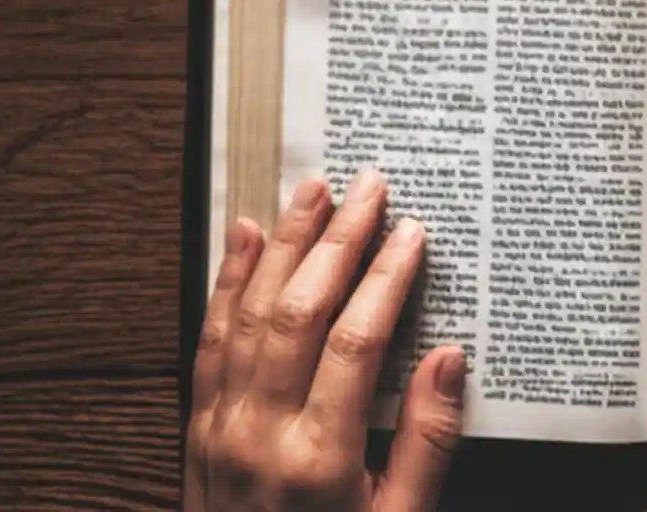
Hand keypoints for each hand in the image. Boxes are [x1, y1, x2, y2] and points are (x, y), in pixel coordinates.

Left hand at [185, 171, 465, 510]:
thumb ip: (426, 443)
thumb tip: (448, 359)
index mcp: (320, 459)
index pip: (356, 341)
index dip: (386, 279)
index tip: (413, 231)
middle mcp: (261, 432)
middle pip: (299, 311)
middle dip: (337, 240)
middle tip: (370, 186)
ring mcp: (220, 427)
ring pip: (249, 313)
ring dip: (281, 245)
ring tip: (312, 192)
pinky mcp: (199, 427)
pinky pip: (209, 340)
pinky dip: (226, 282)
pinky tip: (242, 238)